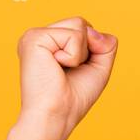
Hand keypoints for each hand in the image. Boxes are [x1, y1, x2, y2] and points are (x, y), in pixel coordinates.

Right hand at [14, 16, 118, 139]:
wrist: (56, 116)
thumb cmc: (73, 98)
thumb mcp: (98, 67)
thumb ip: (106, 44)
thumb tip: (94, 30)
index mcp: (51, 42)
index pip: (84, 29)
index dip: (92, 50)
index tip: (76, 71)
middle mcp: (41, 36)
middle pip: (82, 23)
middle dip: (88, 49)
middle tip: (69, 70)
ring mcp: (35, 35)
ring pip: (79, 24)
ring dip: (81, 52)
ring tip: (62, 68)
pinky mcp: (34, 37)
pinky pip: (73, 35)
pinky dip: (73, 56)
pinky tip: (56, 67)